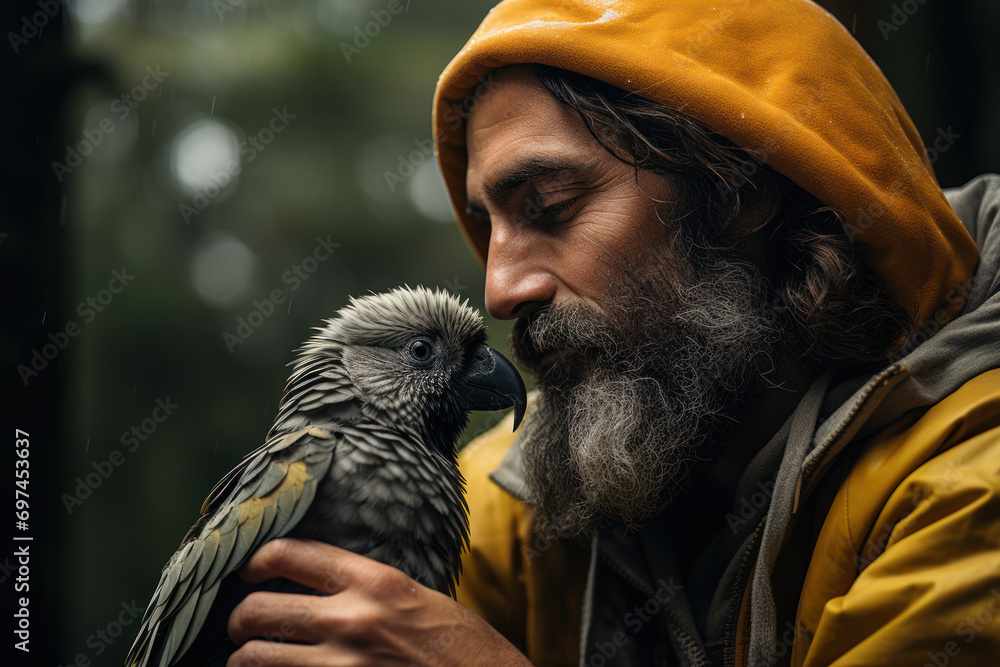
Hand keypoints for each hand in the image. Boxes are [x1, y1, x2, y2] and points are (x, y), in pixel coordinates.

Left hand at [226, 538, 533, 665]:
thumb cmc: (464, 649)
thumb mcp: (420, 600)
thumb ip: (371, 590)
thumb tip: (323, 584)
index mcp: (375, 583)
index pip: (291, 554)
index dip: (256, 559)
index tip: (250, 570)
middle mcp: (352, 621)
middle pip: (257, 609)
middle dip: (239, 619)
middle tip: (243, 625)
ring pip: (254, 659)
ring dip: (244, 660)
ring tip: (249, 659)